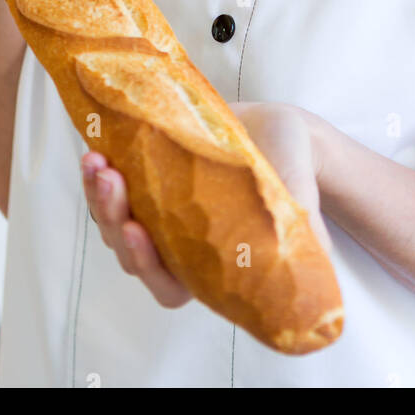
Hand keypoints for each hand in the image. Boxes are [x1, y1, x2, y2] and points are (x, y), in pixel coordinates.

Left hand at [80, 102, 331, 305]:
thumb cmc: (288, 161)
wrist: (275, 126)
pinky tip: (97, 149)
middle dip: (113, 220)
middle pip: (130, 253)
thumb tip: (317, 253)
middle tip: (113, 180)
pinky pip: (113, 188)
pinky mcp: (148, 180)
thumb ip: (301, 219)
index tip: (139, 232)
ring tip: (97, 161)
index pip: (169, 287)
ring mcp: (159, 211)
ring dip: (99, 196)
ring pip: (114, 221)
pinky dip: (100, 174)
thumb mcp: (297, 185)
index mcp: (211, 260)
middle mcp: (179, 242)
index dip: (148, 267)